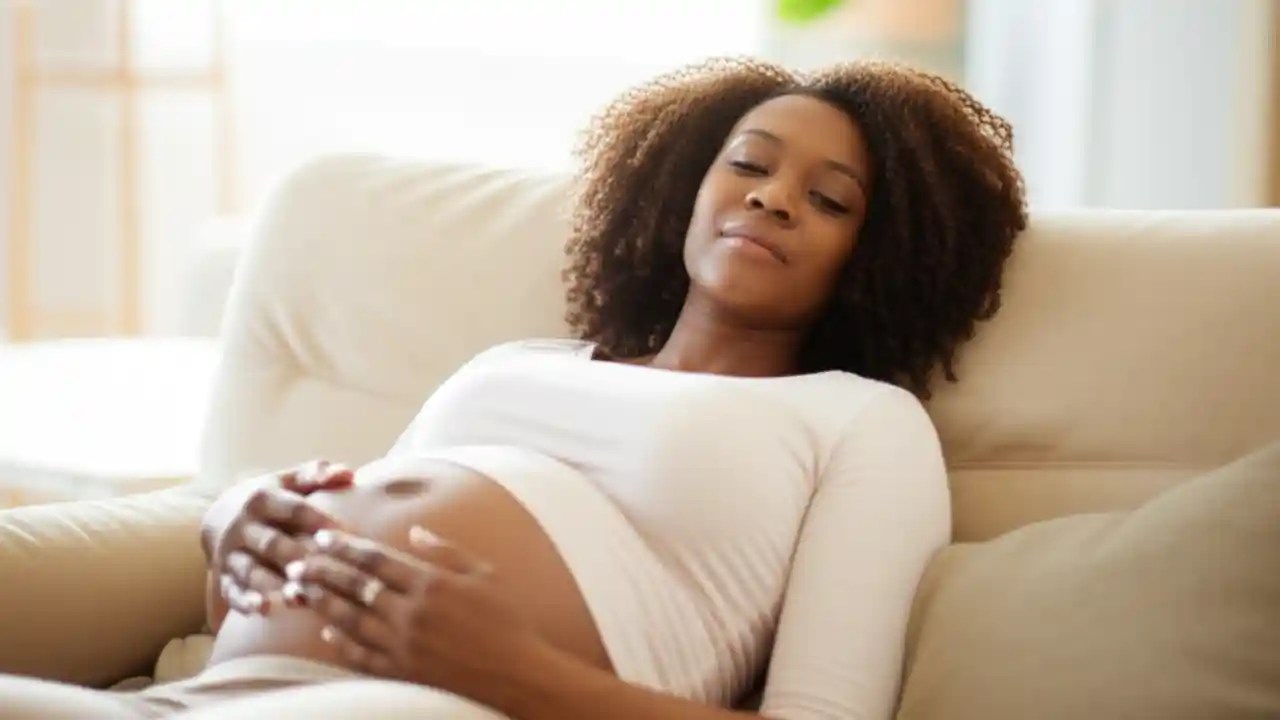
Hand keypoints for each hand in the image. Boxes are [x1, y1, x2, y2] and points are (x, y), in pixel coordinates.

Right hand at [205, 460, 352, 613]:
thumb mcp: (288, 482)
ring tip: (300, 597)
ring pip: (252, 571)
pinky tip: (265, 610)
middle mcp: (243, 527)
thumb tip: (348, 473)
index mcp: (262, 499)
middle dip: (299, 558)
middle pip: (273, 544)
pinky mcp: (223, 578)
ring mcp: (231, 555)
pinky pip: (231, 592)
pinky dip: (245, 602)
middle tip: (328, 572)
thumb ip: (317, 476)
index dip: (320, 521)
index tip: (350, 534)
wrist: (219, 518)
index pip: (294, 509)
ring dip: (274, 585)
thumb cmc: (271, 501)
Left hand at [282, 526, 549, 708]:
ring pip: (351, 619)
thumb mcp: (484, 574)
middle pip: (355, 586)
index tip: (324, 537)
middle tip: (298, 560)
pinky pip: (362, 657)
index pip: (376, 559)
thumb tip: (414, 531)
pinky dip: (341, 644)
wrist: (517, 673)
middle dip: (323, 570)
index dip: (346, 546)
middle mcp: (411, 612)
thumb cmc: (507, 621)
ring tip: (301, 590)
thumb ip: (446, 551)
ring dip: (323, 602)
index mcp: (431, 583)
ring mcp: (404, 645)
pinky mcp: (403, 672)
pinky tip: (327, 634)